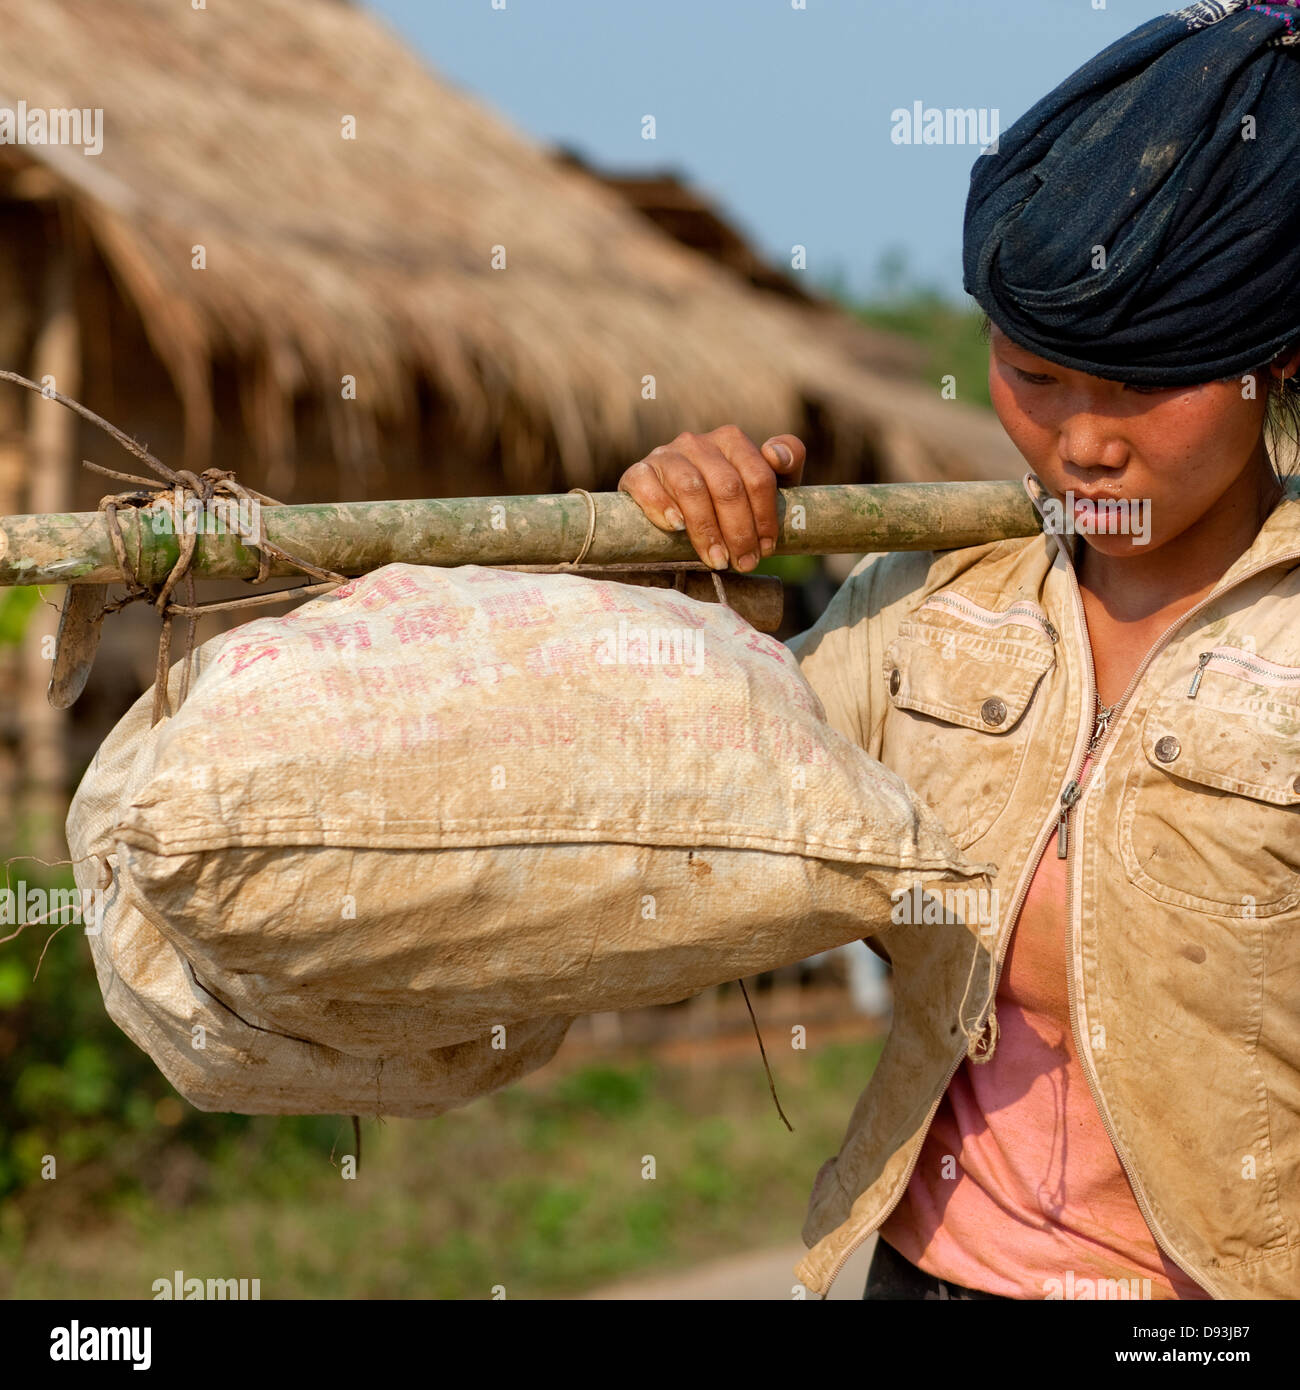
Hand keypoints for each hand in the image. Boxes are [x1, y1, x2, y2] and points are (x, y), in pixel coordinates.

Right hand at [617, 426, 805, 571]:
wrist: (671, 506)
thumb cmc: (726, 500)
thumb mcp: (764, 483)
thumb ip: (786, 465)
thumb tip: (777, 456)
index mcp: (732, 440)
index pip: (757, 476)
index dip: (765, 517)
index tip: (766, 549)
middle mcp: (698, 442)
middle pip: (727, 486)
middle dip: (739, 531)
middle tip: (743, 563)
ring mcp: (666, 455)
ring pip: (691, 488)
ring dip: (706, 530)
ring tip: (716, 561)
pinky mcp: (638, 472)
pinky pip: (647, 485)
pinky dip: (661, 506)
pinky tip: (675, 527)